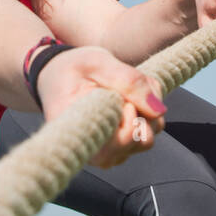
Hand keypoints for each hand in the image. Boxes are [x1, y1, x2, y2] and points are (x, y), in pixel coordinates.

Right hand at [36, 47, 165, 168]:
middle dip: (144, 110)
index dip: (131, 115)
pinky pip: (145, 136)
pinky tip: (125, 101)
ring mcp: (106, 153)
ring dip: (146, 112)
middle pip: (142, 140)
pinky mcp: (116, 150)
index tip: (120, 98)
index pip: (124, 139)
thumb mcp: (98, 62)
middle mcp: (94, 149)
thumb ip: (129, 81)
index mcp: (82, 129)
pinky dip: (144, 115)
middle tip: (124, 90)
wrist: (57, 77)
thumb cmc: (73, 69)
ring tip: (123, 93)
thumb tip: (159, 110)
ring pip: (147, 139)